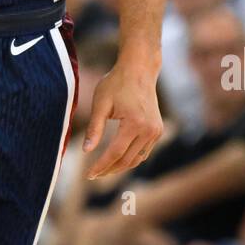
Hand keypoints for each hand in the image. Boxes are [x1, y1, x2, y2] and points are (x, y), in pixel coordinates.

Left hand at [82, 60, 163, 179]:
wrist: (139, 69)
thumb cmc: (116, 83)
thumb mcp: (101, 103)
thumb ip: (94, 128)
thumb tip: (86, 151)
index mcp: (135, 123)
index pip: (115, 153)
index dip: (100, 166)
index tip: (88, 174)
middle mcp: (149, 130)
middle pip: (127, 160)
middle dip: (109, 170)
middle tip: (93, 175)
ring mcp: (156, 131)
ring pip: (137, 159)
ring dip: (120, 167)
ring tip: (103, 170)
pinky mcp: (158, 130)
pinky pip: (144, 151)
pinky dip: (131, 158)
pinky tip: (117, 159)